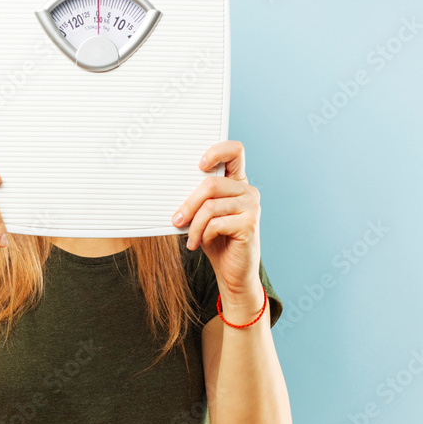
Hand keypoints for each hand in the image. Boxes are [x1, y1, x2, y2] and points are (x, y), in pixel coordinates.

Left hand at [171, 140, 263, 306]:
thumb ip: (198, 200)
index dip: (217, 150)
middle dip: (188, 204)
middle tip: (177, 220)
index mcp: (237, 183)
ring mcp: (252, 207)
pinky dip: (202, 234)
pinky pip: (215, 223)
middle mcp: (248, 192)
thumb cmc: (217, 241)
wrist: (233, 272)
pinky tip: (202, 242)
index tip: (199, 164)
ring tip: (190, 239)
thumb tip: (170, 190)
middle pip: (211, 183)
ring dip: (193, 225)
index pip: (234, 151)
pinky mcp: (249, 225)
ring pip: (210, 206)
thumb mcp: (204, 216)